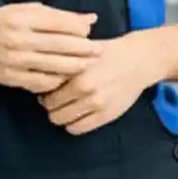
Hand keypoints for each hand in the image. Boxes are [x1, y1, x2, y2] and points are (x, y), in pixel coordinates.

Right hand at [0, 2, 102, 93]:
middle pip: (60, 45)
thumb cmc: (2, 22)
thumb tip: (91, 20)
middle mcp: (17, 38)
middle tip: (99, 51)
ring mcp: (14, 60)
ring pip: (54, 66)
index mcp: (21, 17)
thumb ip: (58, 16)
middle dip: (84, 49)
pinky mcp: (11, 77)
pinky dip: (57, 80)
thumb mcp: (25, 10)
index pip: (59, 23)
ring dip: (75, 66)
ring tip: (88, 65)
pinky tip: (66, 77)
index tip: (90, 33)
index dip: (79, 29)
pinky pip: (42, 82)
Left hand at [38, 31, 161, 134]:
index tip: (45, 88)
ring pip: (62, 120)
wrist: (138, 60)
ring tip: (64, 107)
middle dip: (49, 104)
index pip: (45, 90)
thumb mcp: (81, 49)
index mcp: (76, 72)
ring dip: (60, 115)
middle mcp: (85, 90)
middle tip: (53, 99)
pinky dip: (72, 124)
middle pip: (51, 108)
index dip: (42, 90)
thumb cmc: (107, 52)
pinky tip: (75, 114)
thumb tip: (39, 72)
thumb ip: (62, 60)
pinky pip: (78, 128)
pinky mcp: (106, 115)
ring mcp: (96, 105)